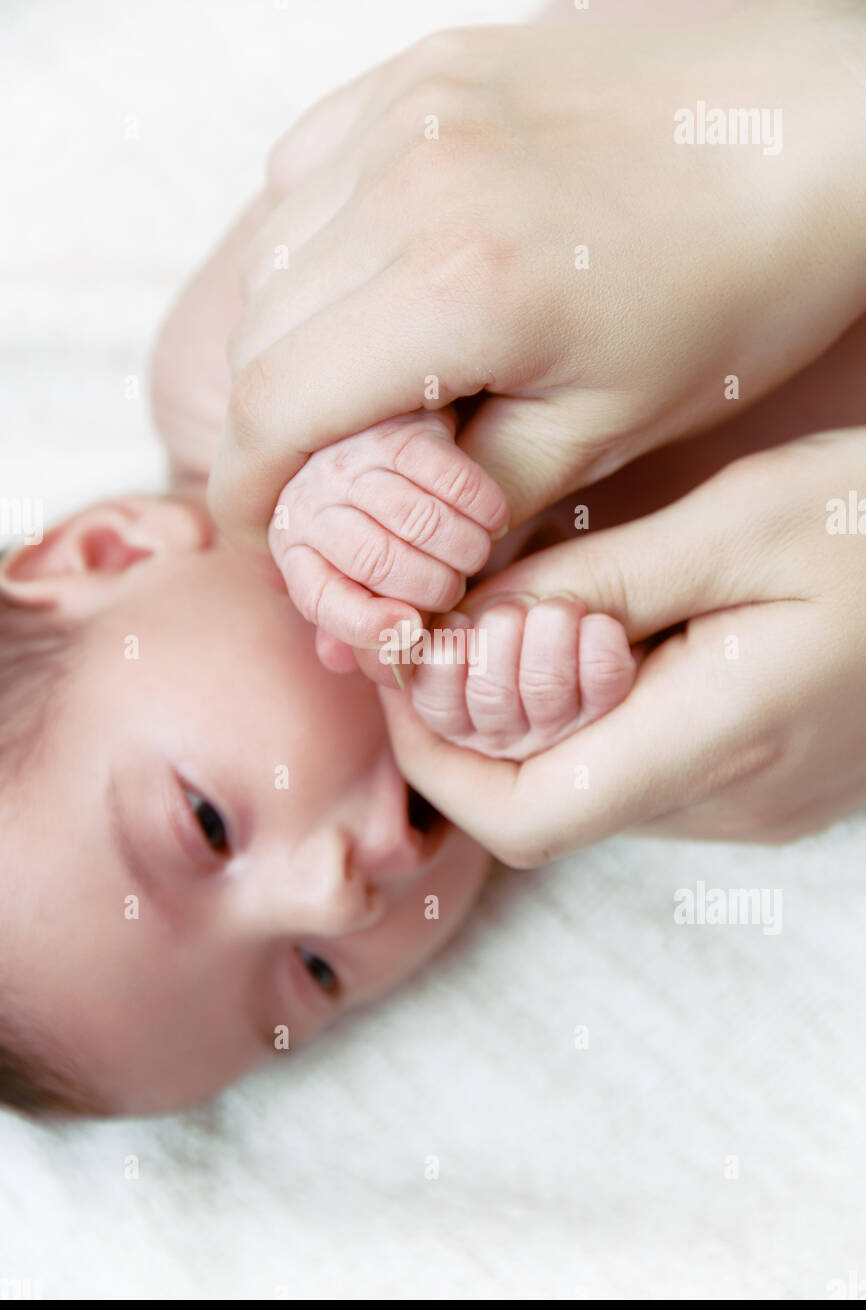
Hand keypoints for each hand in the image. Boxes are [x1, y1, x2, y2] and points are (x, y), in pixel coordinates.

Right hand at [209, 5, 865, 545]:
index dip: (250, 491)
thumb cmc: (737, 291)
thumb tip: (390, 564)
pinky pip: (308, 170)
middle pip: (258, 337)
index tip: (265, 536)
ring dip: (289, 341)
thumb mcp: (604, 437)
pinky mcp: (425, 70)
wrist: (816, 138)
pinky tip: (369, 286)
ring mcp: (411, 109)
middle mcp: (409, 178)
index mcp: (456, 285)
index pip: (274, 409)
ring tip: (359, 392)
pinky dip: (313, 245)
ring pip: (272, 255)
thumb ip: (469, 505)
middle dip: (273, 429)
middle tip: (324, 481)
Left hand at [267, 408, 507, 668]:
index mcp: (294, 549)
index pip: (320, 597)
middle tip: (455, 590)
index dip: (365, 624)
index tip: (411, 631)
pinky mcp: (397, 432)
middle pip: (375, 561)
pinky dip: (482, 507)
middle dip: (431, 588)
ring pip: (417, 520)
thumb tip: (369, 666)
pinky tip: (493, 521)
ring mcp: (350, 462)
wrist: (379, 440)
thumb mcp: (356, 579)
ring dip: (463, 550)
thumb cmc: (374, 529)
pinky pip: (450, 476)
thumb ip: (362, 625)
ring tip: (476, 557)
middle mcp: (310, 502)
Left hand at [380, 429, 865, 864]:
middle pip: (541, 805)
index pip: (521, 815)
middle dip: (466, 725)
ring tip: (519, 616)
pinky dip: (587, 716)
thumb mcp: (741, 523)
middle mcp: (728, 804)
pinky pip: (637, 770)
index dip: (431, 752)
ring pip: (584, 788)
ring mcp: (751, 807)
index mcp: (720, 741)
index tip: (400, 660)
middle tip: (442, 620)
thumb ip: (599, 585)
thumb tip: (468, 626)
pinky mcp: (763, 790)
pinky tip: (599, 639)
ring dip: (526, 717)